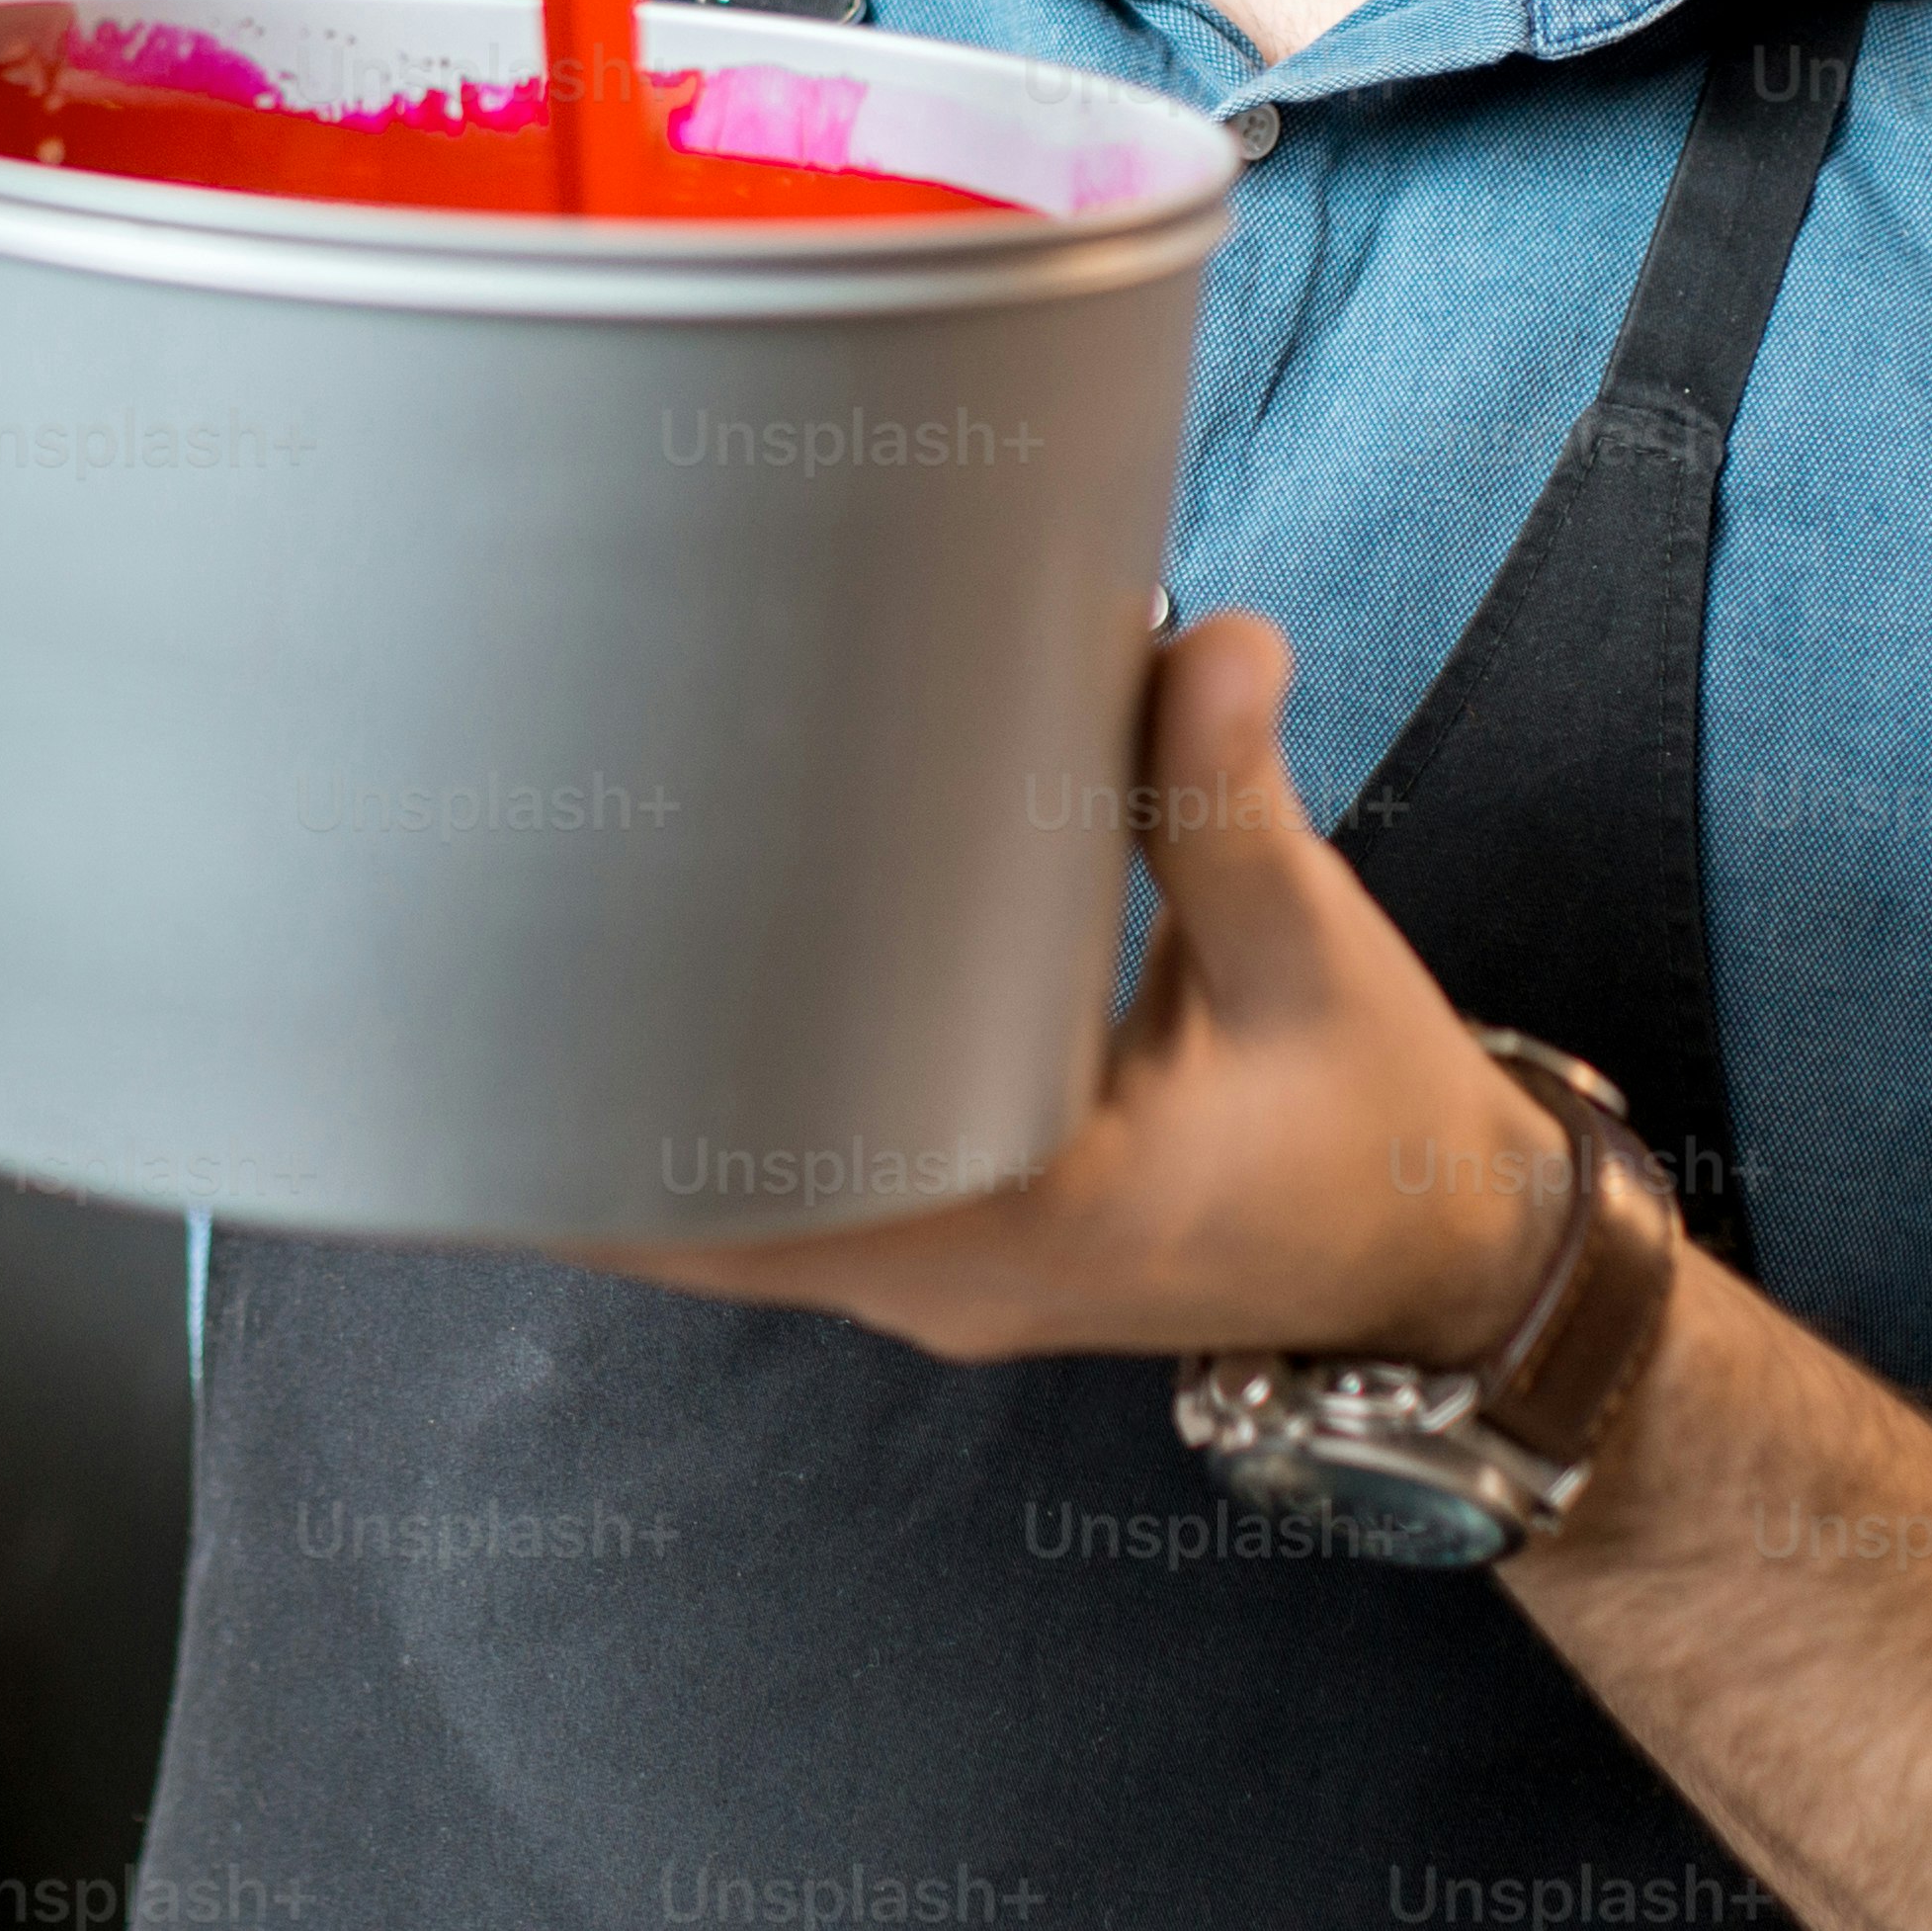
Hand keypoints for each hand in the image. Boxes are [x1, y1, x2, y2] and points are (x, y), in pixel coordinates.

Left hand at [607, 614, 1577, 1367]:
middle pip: (718, 1227)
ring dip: (639, 1140)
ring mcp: (949, 1289)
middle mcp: (966, 1284)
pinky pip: (793, 1223)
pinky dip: (714, 1151)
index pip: (791, 1199)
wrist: (1444, 1253)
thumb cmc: (1378, 1113)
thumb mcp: (1311, 957)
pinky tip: (630, 1058)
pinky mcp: (955, 1263)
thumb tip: (1205, 641)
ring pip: (739, 1236)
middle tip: (487, 975)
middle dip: (597, 1122)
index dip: (648, 1134)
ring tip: (515, 1006)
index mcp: (1049, 1223)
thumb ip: (1229, 802)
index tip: (541, 1034)